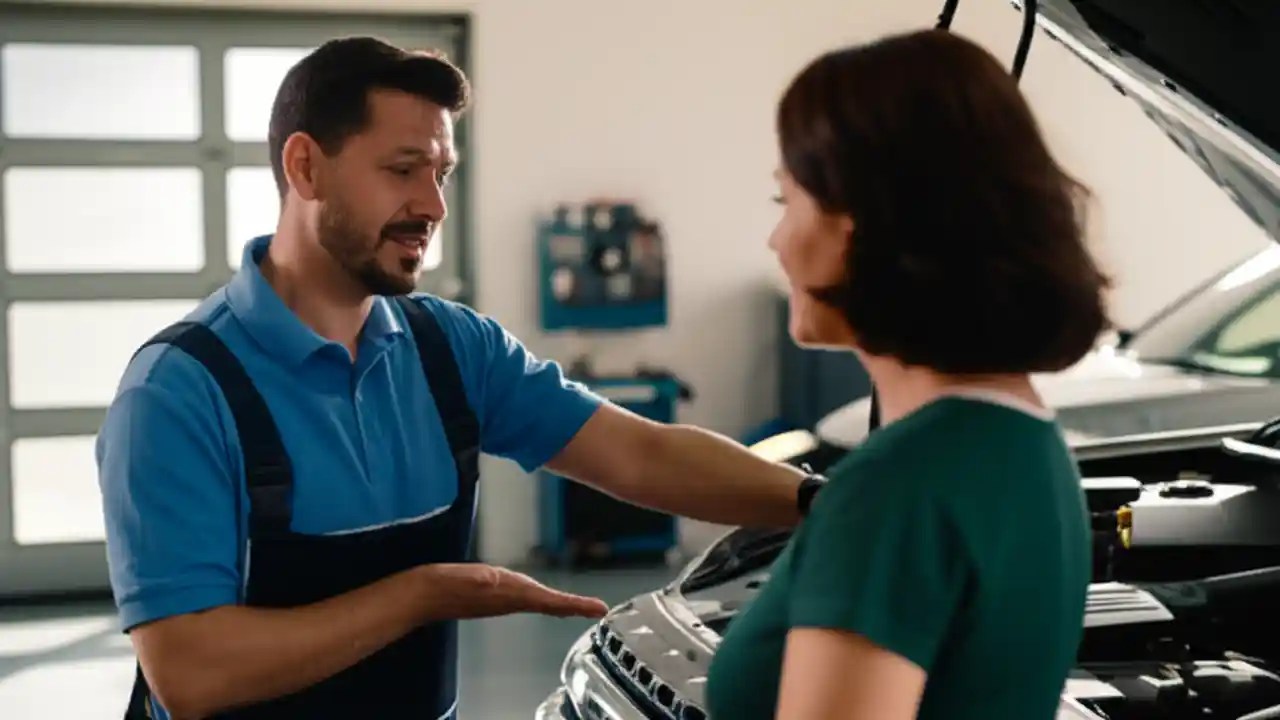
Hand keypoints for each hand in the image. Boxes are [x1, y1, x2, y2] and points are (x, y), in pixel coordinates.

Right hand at [422, 563, 608, 619]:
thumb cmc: (447, 584)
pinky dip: (543, 599)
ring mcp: (502, 602)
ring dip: (561, 604)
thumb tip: (504, 584)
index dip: (578, 605)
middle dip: (575, 607)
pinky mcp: (493, 598)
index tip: (600, 609)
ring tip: (578, 604)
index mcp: (514, 595)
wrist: (422, 594)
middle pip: (552, 607)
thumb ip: (489, 581)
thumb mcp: (473, 577)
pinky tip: (540, 596)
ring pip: (541, 605)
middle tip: (597, 608)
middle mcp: (512, 601)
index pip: (553, 603)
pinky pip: (527, 600)